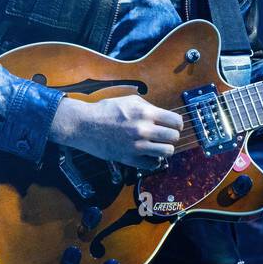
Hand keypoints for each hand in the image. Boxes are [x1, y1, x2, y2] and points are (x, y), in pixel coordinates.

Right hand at [49, 94, 183, 170]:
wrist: (85, 125)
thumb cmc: (106, 110)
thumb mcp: (130, 100)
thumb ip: (149, 107)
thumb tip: (163, 115)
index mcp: (145, 113)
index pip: (176, 121)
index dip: (177, 123)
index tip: (174, 125)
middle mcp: (143, 129)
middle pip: (173, 137)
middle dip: (172, 136)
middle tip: (166, 135)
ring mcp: (137, 146)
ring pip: (167, 152)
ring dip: (165, 148)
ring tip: (159, 145)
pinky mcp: (130, 158)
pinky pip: (152, 164)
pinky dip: (153, 160)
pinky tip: (149, 154)